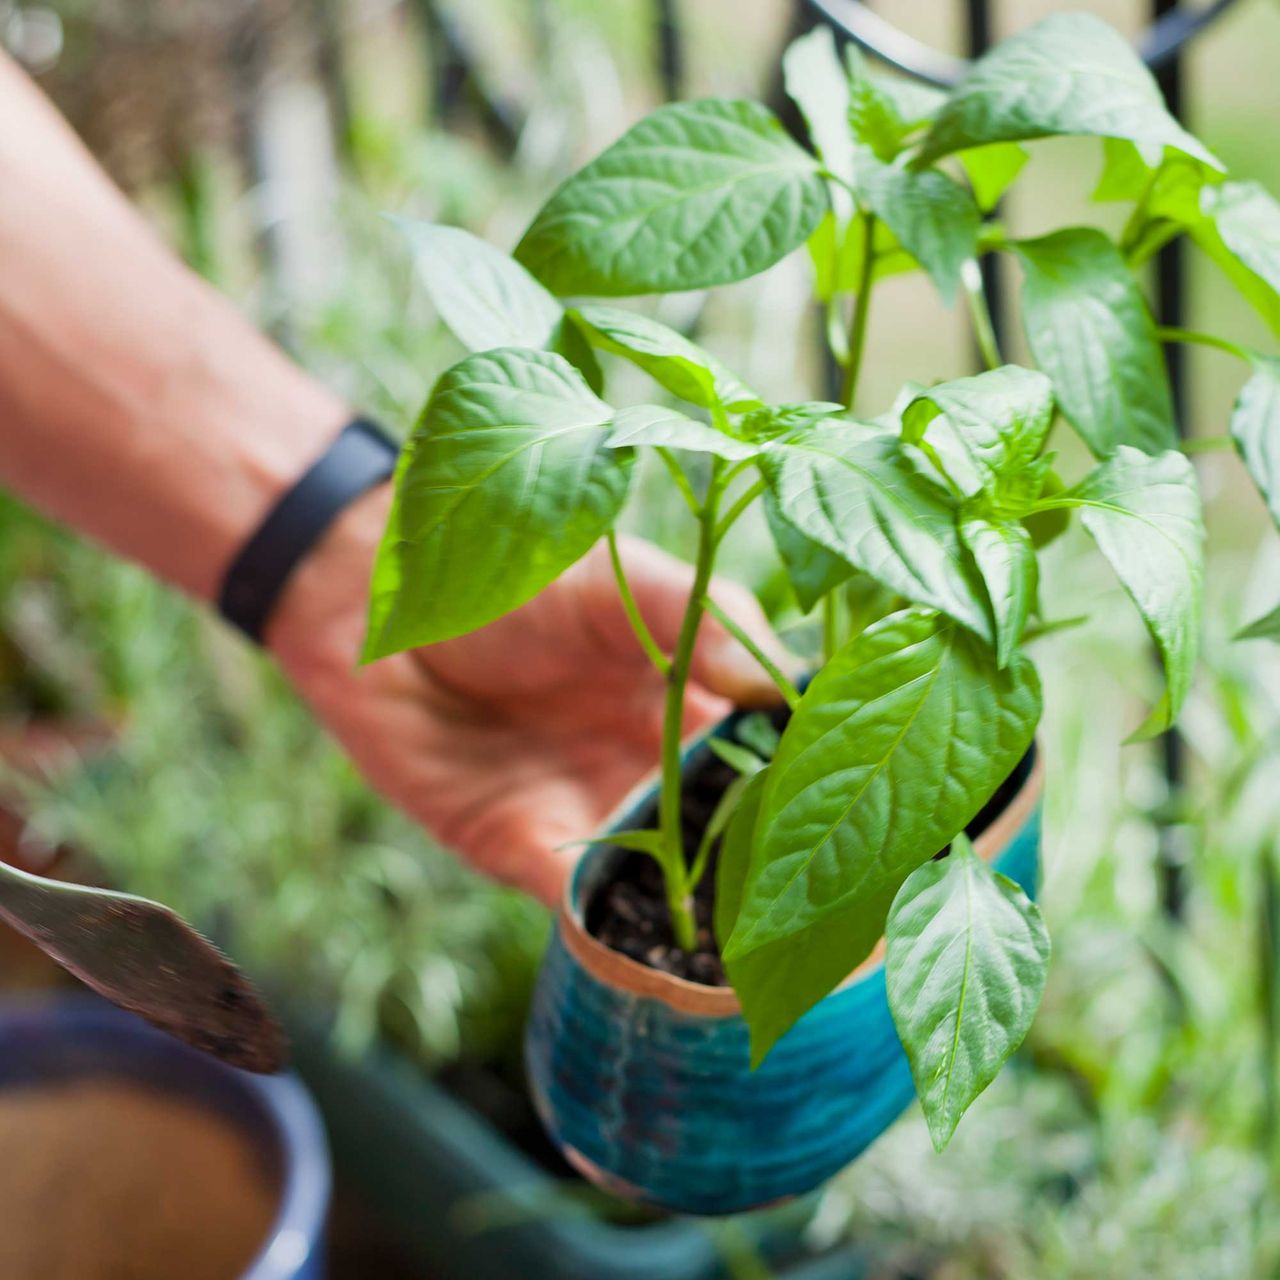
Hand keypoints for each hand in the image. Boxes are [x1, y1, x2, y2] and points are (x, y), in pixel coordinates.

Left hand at [268, 487, 786, 905]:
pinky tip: (655, 956)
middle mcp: (650, 763)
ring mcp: (590, 810)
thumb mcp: (625, 581)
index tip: (853, 811)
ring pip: (663, 880)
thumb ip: (709, 623)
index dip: (803, 780)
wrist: (379, 599)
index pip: (766, 751)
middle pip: (724, 829)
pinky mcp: (520, 848)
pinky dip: (613, 930)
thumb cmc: (510, 568)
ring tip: (755, 955)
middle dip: (764, 867)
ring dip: (703, 917)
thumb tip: (787, 692)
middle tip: (818, 904)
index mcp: (688, 696)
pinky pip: (578, 901)